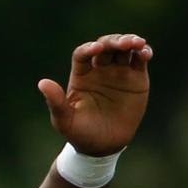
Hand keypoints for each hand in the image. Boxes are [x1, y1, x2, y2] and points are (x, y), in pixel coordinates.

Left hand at [40, 34, 151, 156]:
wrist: (103, 146)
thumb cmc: (80, 133)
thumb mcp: (64, 120)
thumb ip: (55, 101)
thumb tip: (42, 83)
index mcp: (80, 76)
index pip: (83, 54)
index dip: (88, 48)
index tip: (96, 50)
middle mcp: (99, 69)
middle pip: (105, 45)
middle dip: (114, 41)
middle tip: (123, 43)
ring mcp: (118, 71)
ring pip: (124, 48)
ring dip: (130, 41)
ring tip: (136, 44)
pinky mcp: (136, 77)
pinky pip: (140, 59)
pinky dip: (144, 52)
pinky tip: (145, 54)